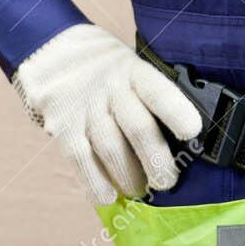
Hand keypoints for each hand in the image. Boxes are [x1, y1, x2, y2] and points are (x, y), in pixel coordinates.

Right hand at [12, 23, 203, 204]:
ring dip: (129, 177)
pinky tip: (108, 197)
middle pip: (138, 127)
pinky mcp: (62, 126)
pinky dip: (95, 183)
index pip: (158, 91)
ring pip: (112, 149)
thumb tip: (182, 138)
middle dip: (157, 161)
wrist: (50, 48)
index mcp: (133, 70)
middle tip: (168, 182)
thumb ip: (148, 93)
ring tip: (141, 190)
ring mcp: (84, 108)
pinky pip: (81, 160)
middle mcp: (110, 88)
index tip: (193, 132)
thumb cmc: (105, 67)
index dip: (176, 112)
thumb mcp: (129, 63)